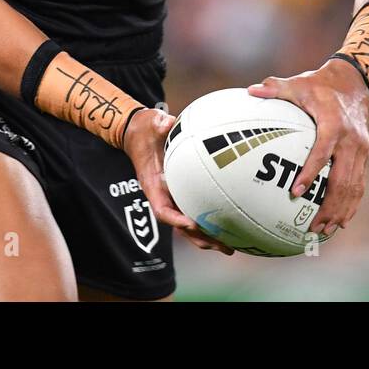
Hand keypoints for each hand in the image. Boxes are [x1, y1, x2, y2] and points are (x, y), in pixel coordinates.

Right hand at [122, 107, 235, 254]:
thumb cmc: (145, 129)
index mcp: (152, 184)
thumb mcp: (150, 123)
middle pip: (180, 225)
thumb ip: (158, 124)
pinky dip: (208, 222)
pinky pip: (194, 211)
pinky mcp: (179, 193)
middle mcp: (162, 195)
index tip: (192, 225)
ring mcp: (171, 197)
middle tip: (223, 246)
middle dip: (200, 238)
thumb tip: (167, 122)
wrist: (138, 133)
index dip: (176, 220)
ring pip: (188, 224)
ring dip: (207, 237)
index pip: (162, 209)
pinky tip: (227, 227)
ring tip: (230, 247)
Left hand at [247, 58, 368, 236]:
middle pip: (343, 178)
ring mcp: (361, 150)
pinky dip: (352, 203)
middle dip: (330, 205)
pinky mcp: (365, 155)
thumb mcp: (298, 83)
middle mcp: (351, 140)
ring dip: (341, 210)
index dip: (310, 173)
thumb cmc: (319, 85)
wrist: (354, 83)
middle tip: (313, 226)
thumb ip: (275, 88)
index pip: (323, 152)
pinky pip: (360, 183)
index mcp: (334, 124)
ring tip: (325, 230)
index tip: (295, 192)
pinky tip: (341, 221)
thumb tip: (250, 91)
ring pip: (354, 186)